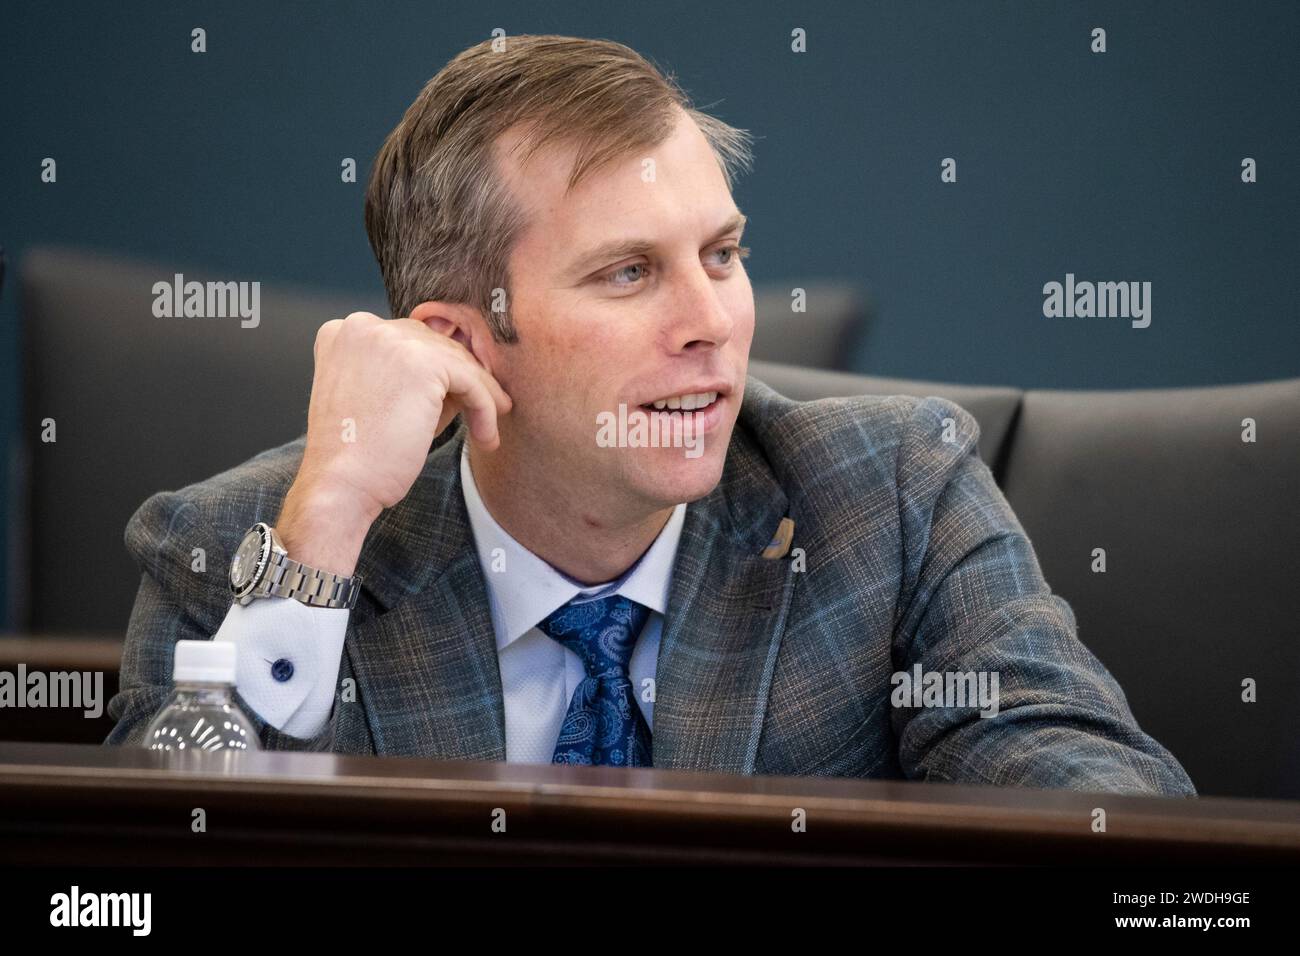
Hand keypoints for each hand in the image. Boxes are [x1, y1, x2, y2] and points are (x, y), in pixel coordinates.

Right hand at [274, 311, 511, 576]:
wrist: (341, 485)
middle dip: (461, 379)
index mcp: (345, 332)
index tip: (458, 395)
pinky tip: (486, 435)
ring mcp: (392, 341)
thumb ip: (411, 377)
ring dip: (479, 397)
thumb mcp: (379, 399)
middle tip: (484, 410)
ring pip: (456, 361)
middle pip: (434, 344)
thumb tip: (465, 372)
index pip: (407, 341)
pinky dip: (485, 408)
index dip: (437, 370)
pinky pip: (471, 381)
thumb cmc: (357, 454)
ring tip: (487, 428)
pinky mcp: (422, 363)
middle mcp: (364, 327)